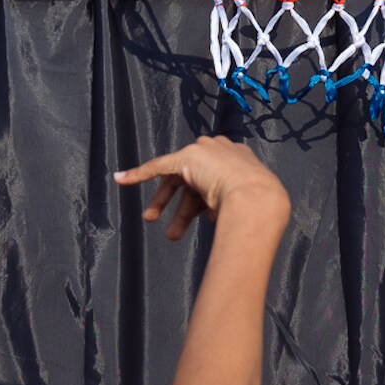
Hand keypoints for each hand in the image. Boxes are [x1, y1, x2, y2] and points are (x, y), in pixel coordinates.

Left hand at [116, 136, 289, 241]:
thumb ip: (236, 211)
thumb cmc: (263, 209)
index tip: (199, 216)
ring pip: (177, 180)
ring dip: (165, 204)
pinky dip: (138, 173)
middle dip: (181, 206)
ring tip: (160, 229)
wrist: (259, 198)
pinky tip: (121, 180)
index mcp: (242, 162)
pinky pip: (158, 166)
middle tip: (171, 231)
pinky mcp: (187, 157)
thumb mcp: (252, 207)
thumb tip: (231, 232)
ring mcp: (205, 152)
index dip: (203, 201)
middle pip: (194, 181)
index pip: (215, 180)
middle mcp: (222, 152)